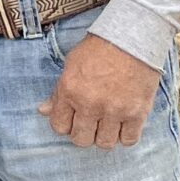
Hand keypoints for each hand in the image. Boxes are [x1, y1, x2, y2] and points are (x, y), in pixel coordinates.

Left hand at [38, 34, 161, 147]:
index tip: (74, 118)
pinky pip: (128, 140)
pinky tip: (124, 123)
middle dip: (84, 133)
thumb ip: (58, 92)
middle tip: (91, 122)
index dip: (66, 124)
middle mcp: (90, 103)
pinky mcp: (136, 113)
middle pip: (81, 140)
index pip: (59, 127)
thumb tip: (43, 111)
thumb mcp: (71, 65)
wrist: (132, 38)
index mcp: (70, 90)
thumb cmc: (99, 48)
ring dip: (105, 135)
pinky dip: (126, 135)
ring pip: (104, 143)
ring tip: (108, 122)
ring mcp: (114, 110)